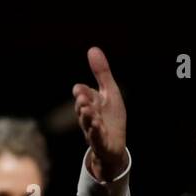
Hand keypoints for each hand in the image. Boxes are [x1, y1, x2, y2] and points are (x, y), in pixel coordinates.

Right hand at [72, 46, 127, 180]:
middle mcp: (89, 116)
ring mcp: (94, 131)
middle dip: (82, 103)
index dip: (82, 92)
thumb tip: (92, 48)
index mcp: (90, 103)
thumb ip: (101, 73)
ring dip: (87, 117)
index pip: (82, 94)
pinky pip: (97, 138)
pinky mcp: (101, 143)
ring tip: (87, 111)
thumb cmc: (110, 118)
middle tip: (82, 98)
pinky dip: (96, 132)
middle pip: (82, 108)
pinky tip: (96, 126)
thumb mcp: (110, 93)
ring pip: (87, 123)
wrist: (115, 146)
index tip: (81, 90)